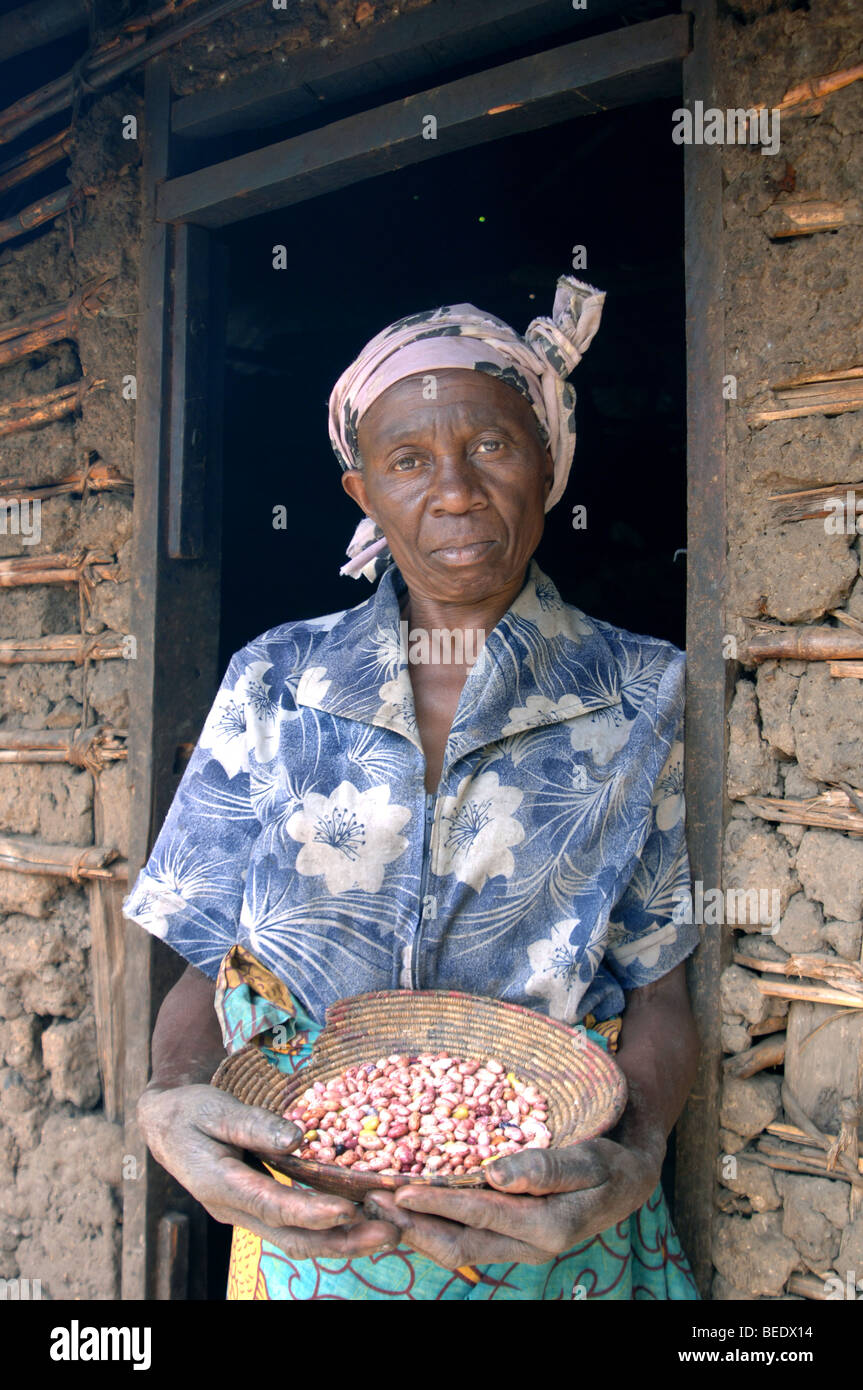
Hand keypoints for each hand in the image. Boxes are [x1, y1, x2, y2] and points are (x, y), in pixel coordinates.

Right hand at [137, 1083, 398, 1259]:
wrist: (165, 1125)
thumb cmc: (189, 1111)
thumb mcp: (215, 1108)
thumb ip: (253, 1124)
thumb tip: (295, 1138)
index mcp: (219, 1185)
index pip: (272, 1205)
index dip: (311, 1211)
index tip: (348, 1209)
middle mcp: (234, 1209)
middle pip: (291, 1238)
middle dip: (341, 1240)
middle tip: (388, 1233)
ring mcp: (245, 1213)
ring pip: (295, 1239)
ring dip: (341, 1240)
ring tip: (386, 1232)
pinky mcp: (256, 1207)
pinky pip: (293, 1227)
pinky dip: (327, 1228)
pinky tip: (359, 1219)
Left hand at [362, 1128, 665, 1270]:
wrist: (630, 1177)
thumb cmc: (612, 1161)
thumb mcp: (590, 1160)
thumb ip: (547, 1168)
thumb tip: (497, 1176)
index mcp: (548, 1229)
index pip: (481, 1217)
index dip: (439, 1204)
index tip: (402, 1190)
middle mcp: (528, 1246)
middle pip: (458, 1244)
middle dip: (412, 1225)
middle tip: (372, 1201)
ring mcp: (517, 1245)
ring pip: (456, 1246)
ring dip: (415, 1228)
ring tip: (378, 1204)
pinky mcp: (510, 1236)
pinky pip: (465, 1237)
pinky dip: (432, 1224)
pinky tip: (408, 1206)